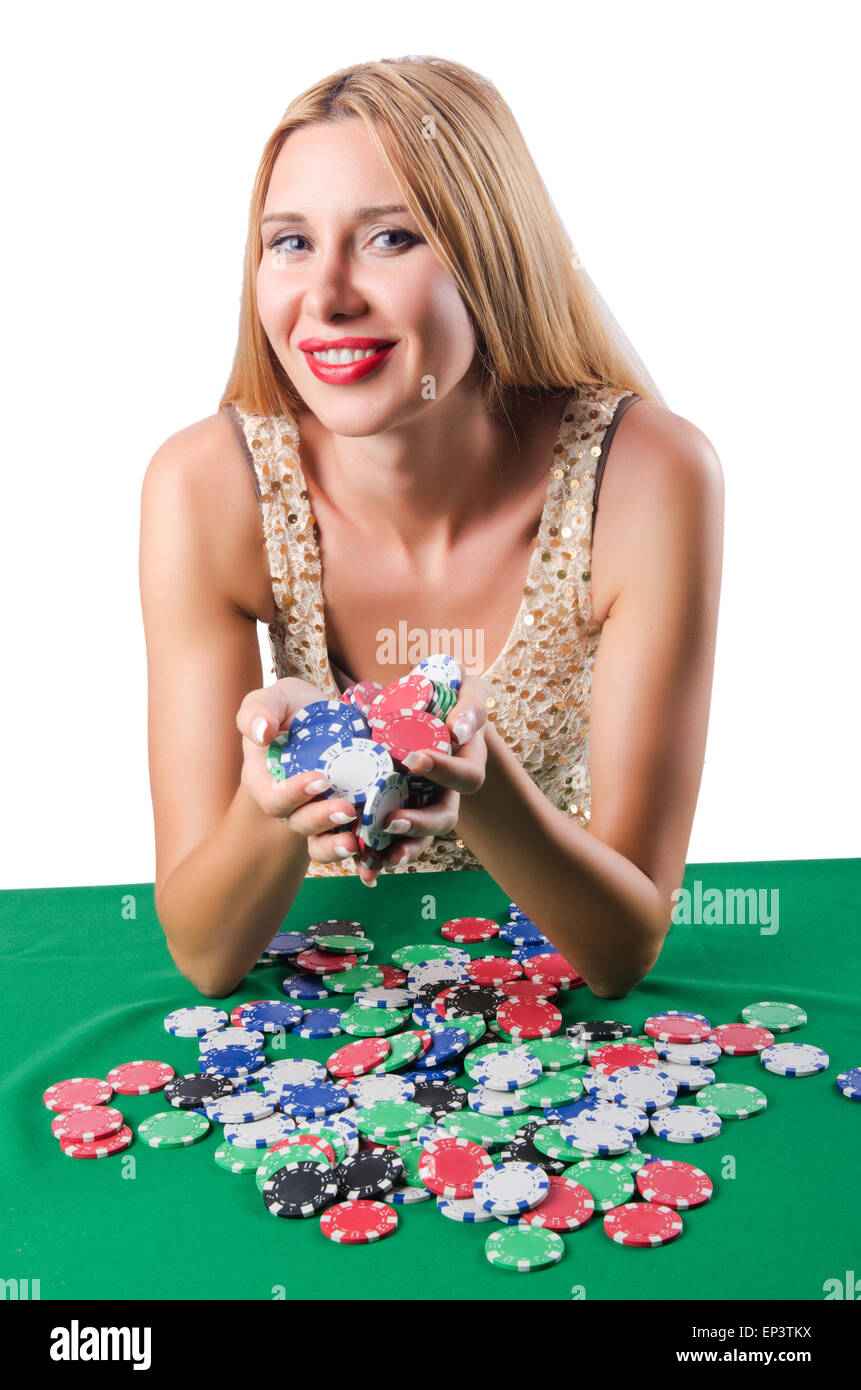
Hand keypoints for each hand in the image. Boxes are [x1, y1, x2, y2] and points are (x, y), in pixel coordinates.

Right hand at [237, 678, 366, 865]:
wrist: (325, 714)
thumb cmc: (290, 708)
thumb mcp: (271, 699)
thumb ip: (257, 711)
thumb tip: (261, 732)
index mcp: (264, 779)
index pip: (272, 797)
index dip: (292, 795)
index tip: (319, 779)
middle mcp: (290, 802)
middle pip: (299, 822)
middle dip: (321, 819)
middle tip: (347, 809)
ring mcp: (316, 810)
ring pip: (320, 838)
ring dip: (335, 844)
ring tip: (355, 840)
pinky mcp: (343, 811)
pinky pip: (346, 836)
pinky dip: (359, 845)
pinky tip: (373, 844)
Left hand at [354, 674, 488, 886]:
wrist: (424, 701)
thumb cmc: (450, 693)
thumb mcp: (467, 687)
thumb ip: (470, 706)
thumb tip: (459, 731)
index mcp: (467, 763)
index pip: (467, 777)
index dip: (444, 771)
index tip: (415, 758)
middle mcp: (447, 790)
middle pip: (444, 818)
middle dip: (420, 823)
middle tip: (392, 820)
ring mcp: (423, 801)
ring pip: (421, 837)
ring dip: (403, 848)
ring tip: (382, 858)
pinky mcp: (398, 805)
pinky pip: (392, 836)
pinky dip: (379, 853)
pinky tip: (364, 867)